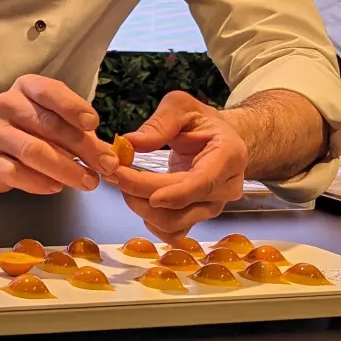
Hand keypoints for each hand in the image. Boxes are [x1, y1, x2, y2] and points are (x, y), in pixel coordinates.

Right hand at [0, 74, 117, 194]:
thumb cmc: (31, 127)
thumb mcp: (55, 117)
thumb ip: (80, 132)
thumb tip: (108, 155)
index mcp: (26, 87)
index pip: (49, 92)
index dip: (73, 107)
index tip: (94, 124)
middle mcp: (7, 105)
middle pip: (47, 125)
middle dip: (82, 147)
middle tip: (106, 165)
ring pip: (32, 150)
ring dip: (65, 168)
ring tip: (88, 181)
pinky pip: (15, 173)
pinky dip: (39, 182)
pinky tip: (57, 187)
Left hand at [110, 91, 248, 240]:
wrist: (219, 140)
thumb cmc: (202, 122)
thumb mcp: (183, 107)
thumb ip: (160, 122)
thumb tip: (130, 142)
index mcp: (228, 156)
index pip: (204, 183)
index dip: (177, 194)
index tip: (152, 197)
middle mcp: (225, 188)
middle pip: (181, 205)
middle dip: (141, 192)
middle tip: (113, 173)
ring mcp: (212, 207)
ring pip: (174, 224)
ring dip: (141, 208)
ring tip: (122, 183)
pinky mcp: (197, 218)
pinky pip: (172, 233)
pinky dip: (150, 221)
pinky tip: (137, 199)